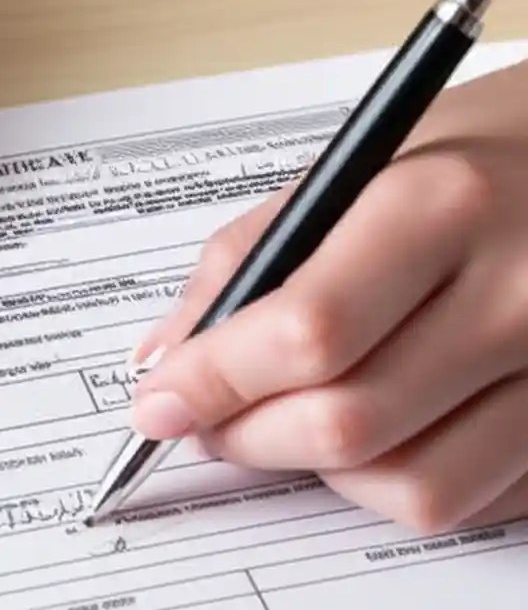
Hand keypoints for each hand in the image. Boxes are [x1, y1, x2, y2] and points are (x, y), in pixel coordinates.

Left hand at [130, 60, 527, 533]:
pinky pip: (471, 499)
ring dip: (320, 472)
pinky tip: (379, 427)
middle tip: (208, 419)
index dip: (214, 381)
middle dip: (245, 435)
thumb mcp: (355, 167)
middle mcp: (519, 294)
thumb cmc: (472, 152)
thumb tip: (166, 361)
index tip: (159, 402)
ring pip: (411, 487)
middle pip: (347, 422)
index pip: (307, 332)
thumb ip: (249, 261)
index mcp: (443, 207)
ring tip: (294, 416)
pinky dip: (397, 481)